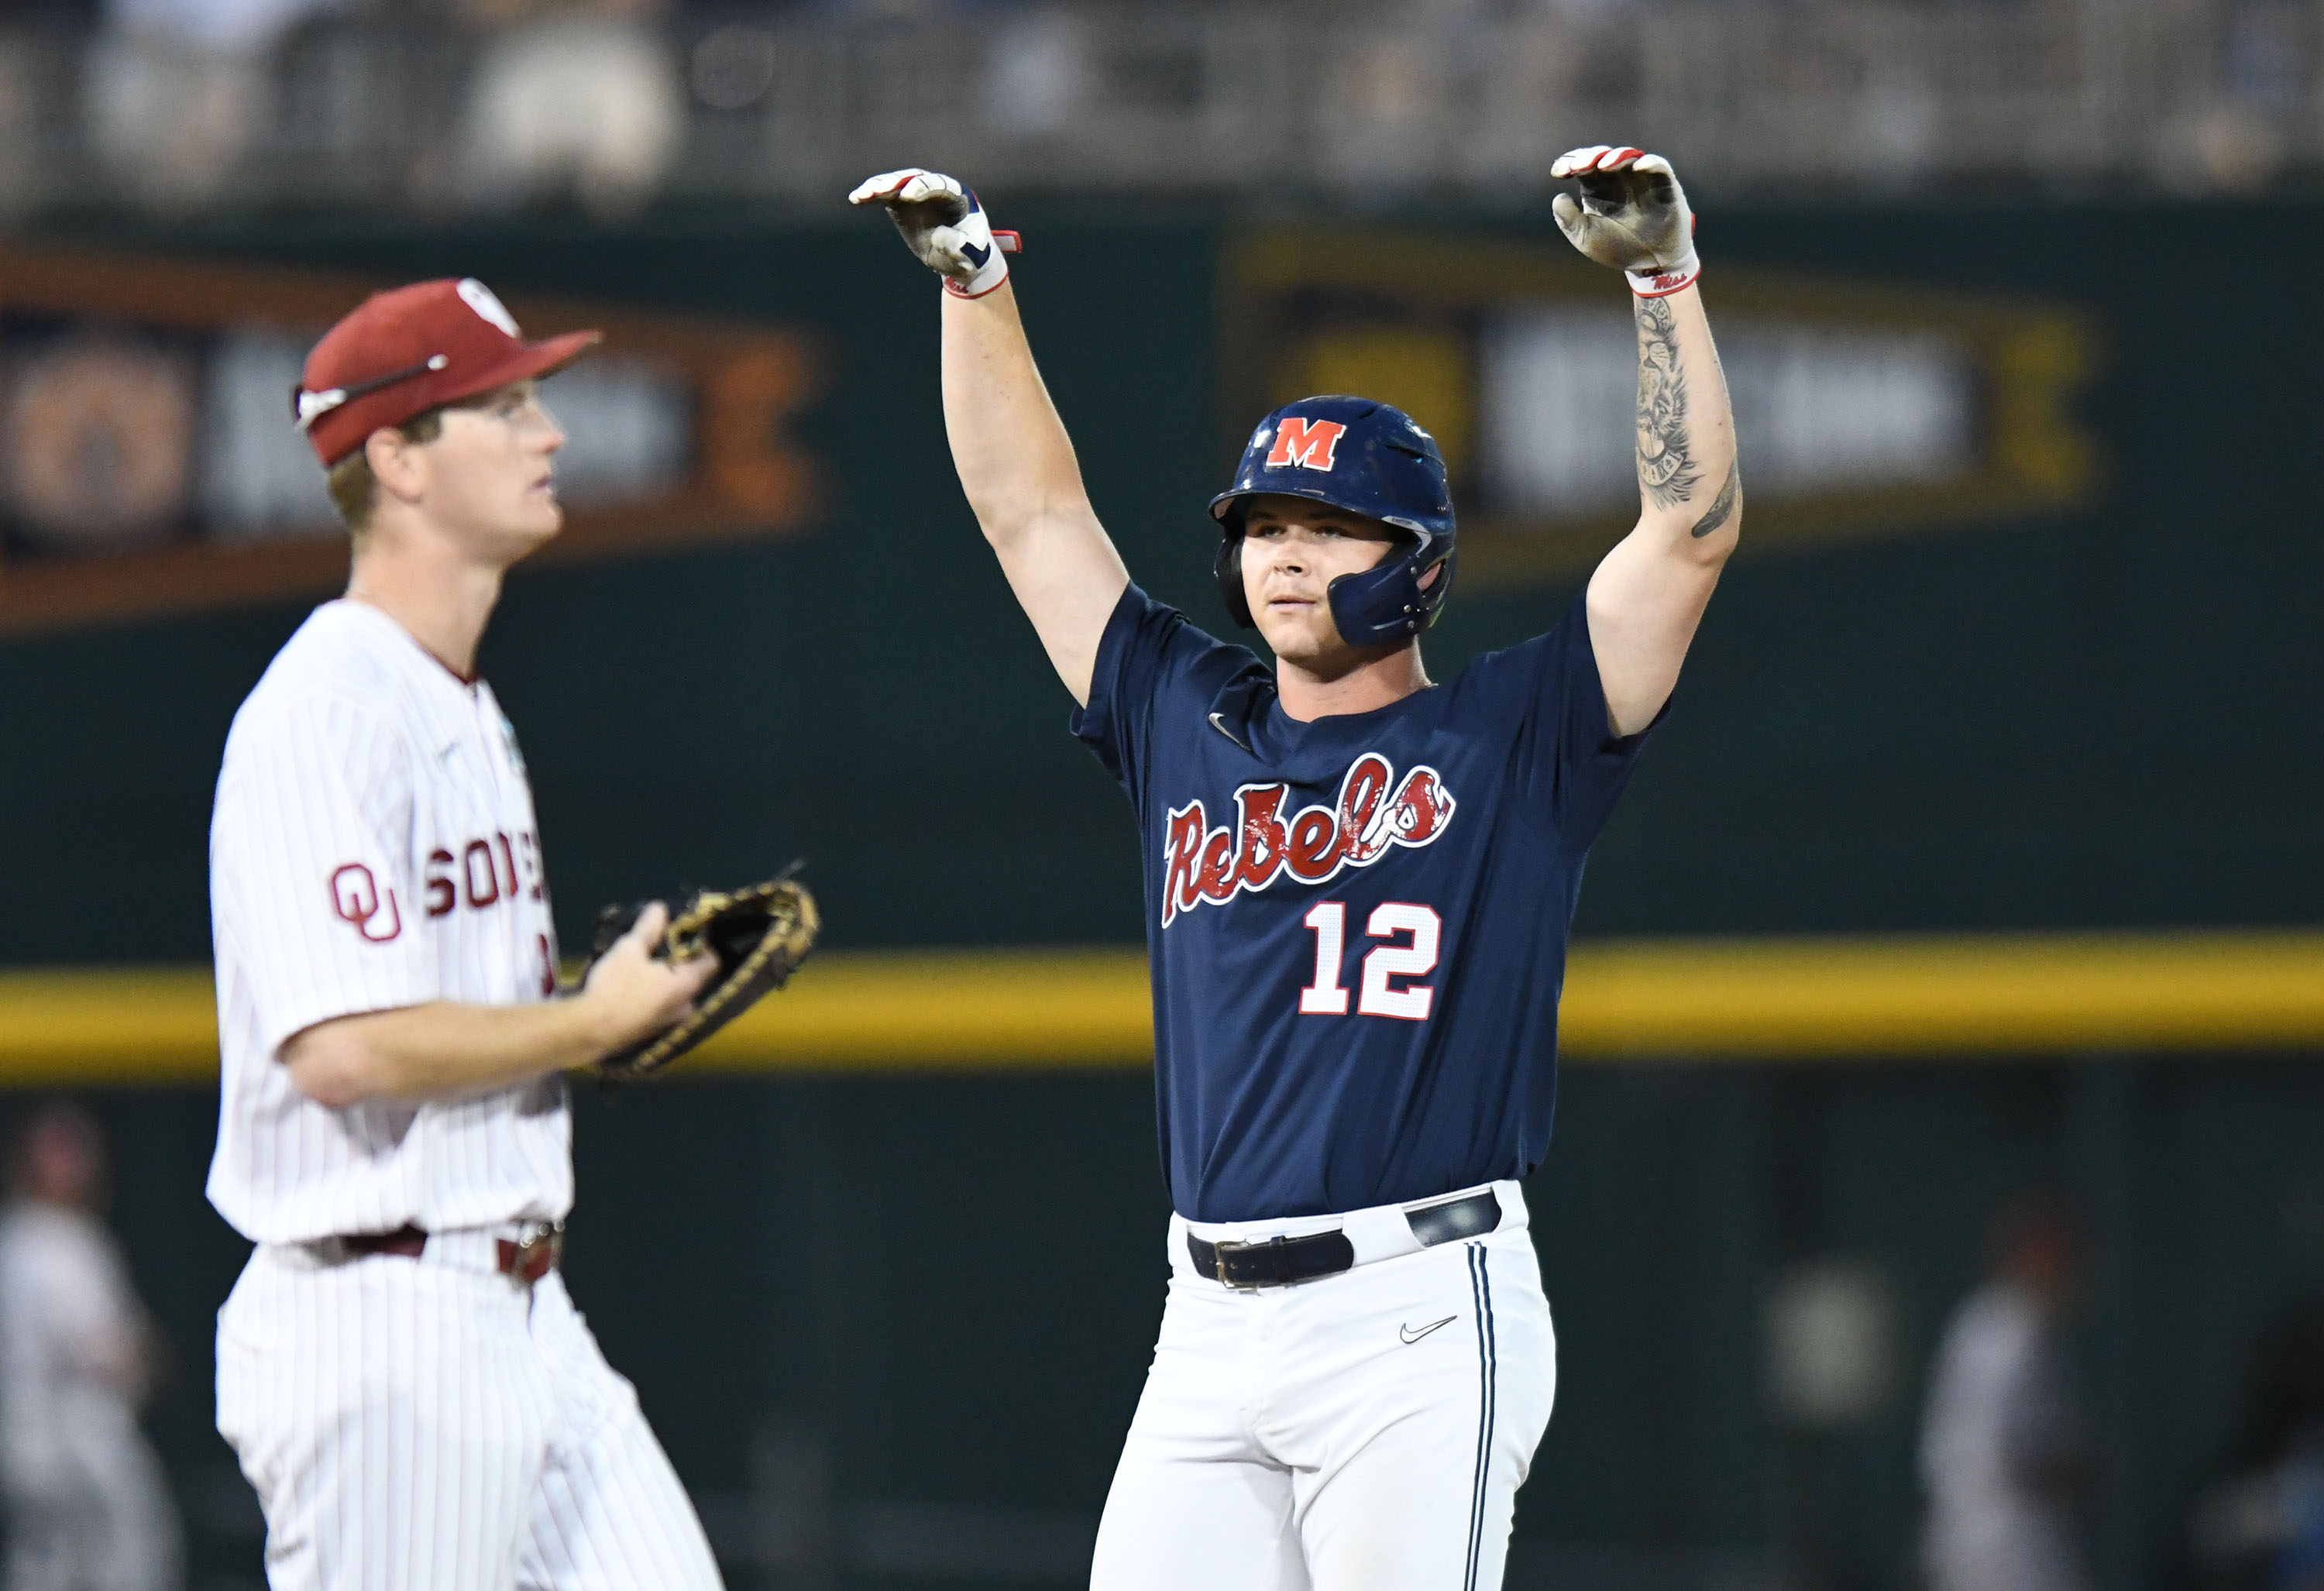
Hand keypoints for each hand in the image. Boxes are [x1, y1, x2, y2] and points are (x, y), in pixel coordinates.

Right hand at [577, 901, 718, 1057]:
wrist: (589, 1032)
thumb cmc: (615, 986)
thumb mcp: (630, 949)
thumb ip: (649, 928)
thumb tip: (661, 908)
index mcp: (688, 985)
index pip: (712, 960)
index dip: (701, 942)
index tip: (681, 932)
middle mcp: (687, 1007)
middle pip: (692, 975)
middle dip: (677, 959)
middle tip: (657, 945)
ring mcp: (671, 1023)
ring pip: (674, 992)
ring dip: (662, 977)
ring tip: (641, 963)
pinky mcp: (653, 1032)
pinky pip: (661, 1006)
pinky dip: (653, 993)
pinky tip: (632, 985)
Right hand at [848, 168, 1016, 297]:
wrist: (960, 259)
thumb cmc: (971, 254)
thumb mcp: (971, 254)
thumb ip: (960, 245)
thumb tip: (939, 236)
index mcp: (957, 195)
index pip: (939, 184)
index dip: (924, 187)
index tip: (908, 195)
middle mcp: (936, 189)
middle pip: (915, 178)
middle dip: (897, 182)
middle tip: (879, 190)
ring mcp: (918, 195)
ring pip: (897, 184)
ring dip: (879, 187)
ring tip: (862, 195)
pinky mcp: (902, 204)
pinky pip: (886, 196)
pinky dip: (872, 195)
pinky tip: (856, 199)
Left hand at [1550, 146, 1699, 295]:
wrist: (1650, 265)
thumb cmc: (1617, 248)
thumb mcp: (1586, 238)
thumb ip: (1568, 220)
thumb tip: (1558, 197)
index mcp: (1595, 186)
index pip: (1580, 165)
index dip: (1568, 162)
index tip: (1559, 173)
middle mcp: (1616, 177)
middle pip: (1601, 156)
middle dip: (1590, 157)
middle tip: (1580, 166)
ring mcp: (1640, 178)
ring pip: (1628, 156)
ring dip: (1615, 157)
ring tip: (1604, 165)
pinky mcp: (1664, 183)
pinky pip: (1659, 166)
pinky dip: (1649, 162)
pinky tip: (1638, 167)